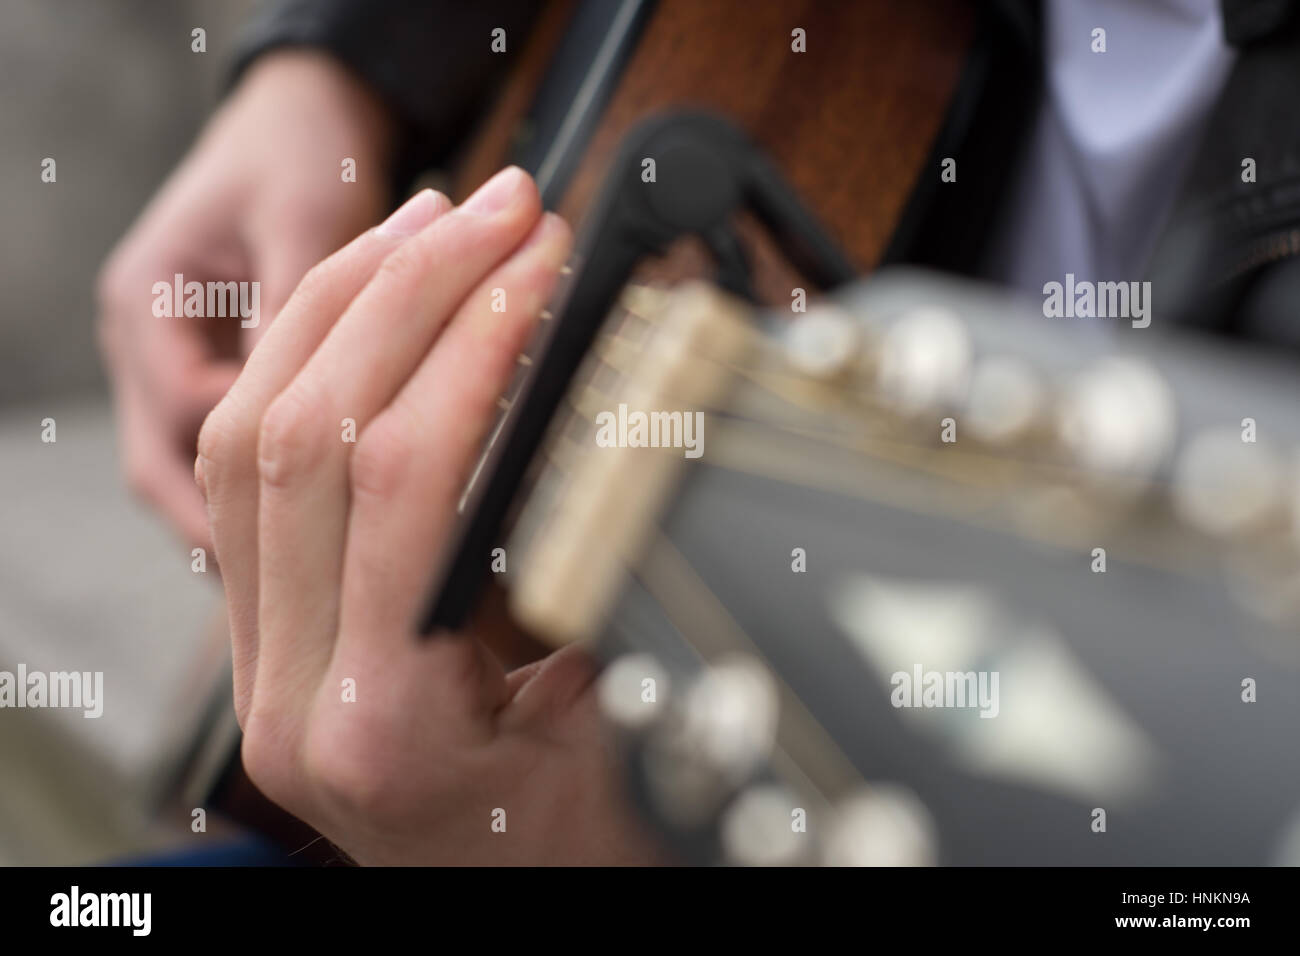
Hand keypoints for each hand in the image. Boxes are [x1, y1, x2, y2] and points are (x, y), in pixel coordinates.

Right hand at [97, 51, 394, 549]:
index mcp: (146, 301)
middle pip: (172, 466)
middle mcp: (147, 344)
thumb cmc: (305, 151)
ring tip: (319, 581)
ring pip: (197, 470)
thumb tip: (340, 403)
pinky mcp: (222, 371)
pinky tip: (328, 526)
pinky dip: (268, 490)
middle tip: (313, 585)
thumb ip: (311, 300)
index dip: (259, 466)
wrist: (303, 115)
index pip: (187, 415)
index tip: (331, 507)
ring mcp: (180, 363)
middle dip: (238, 525)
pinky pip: (231, 453)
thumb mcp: (308, 216)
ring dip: (250, 519)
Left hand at [196, 169, 666, 864]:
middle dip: (410, 289)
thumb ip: (604, 574)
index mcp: (387, 723)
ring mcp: (261, 660)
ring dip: (342, 304)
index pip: (403, 478)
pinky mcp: (266, 633)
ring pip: (249, 434)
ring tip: (433, 225)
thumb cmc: (582, 844)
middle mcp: (293, 690)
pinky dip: (307, 362)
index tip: (542, 269)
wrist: (514, 905)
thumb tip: (617, 414)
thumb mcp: (623, 717)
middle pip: (304, 430)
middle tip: (501, 215)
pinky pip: (248, 467)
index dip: (475, 345)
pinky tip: (371, 304)